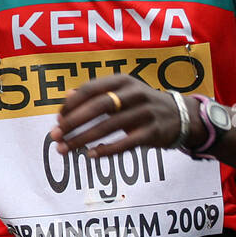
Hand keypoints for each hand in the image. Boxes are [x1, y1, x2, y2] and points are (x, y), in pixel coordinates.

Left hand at [48, 75, 202, 157]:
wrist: (180, 115)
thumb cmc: (140, 103)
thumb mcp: (121, 91)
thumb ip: (96, 93)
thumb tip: (67, 97)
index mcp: (122, 80)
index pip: (90, 89)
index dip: (71, 104)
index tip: (57, 119)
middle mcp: (134, 93)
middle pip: (98, 107)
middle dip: (73, 122)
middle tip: (55, 135)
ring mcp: (145, 113)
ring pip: (109, 126)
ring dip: (83, 139)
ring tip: (65, 148)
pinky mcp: (153, 132)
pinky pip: (126, 143)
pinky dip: (107, 150)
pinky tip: (91, 156)